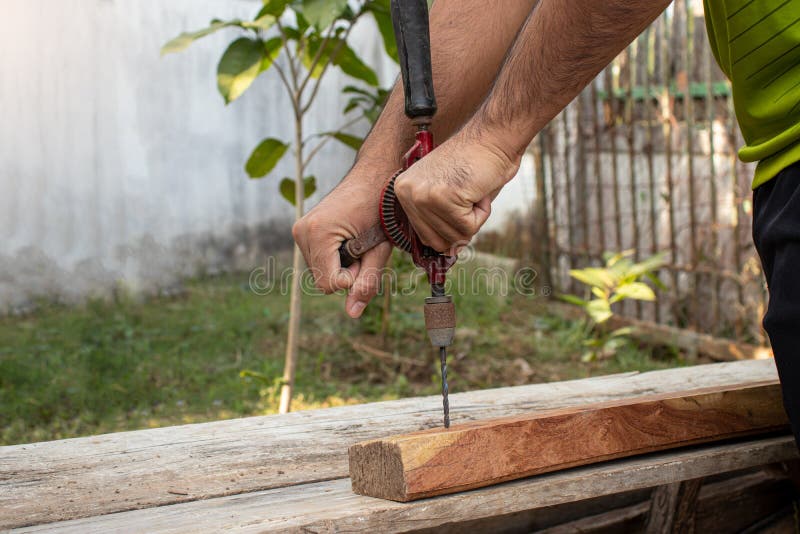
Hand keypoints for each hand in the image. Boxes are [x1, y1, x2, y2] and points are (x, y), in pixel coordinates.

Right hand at [293, 161, 392, 317]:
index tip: (366, 255)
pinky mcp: (302, 229)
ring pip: (319, 272)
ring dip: (340, 265)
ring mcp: (300, 229)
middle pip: (322, 280)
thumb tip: (353, 314)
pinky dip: (334, 258)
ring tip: (357, 241)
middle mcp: (302, 231)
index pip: (328, 284)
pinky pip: (317, 260)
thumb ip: (366, 282)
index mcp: (318, 233)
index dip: (352, 278)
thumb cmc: (382, 208)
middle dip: (346, 272)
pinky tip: (348, 238)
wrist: (374, 175)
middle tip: (365, 246)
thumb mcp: (380, 249)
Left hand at [393, 133, 519, 252]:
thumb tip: (446, 254)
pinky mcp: (443, 197)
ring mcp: (423, 195)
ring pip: (455, 236)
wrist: (493, 137)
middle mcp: (408, 193)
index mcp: (403, 191)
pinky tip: (478, 189)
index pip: (424, 236)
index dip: (449, 227)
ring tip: (472, 189)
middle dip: (462, 224)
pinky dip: (482, 212)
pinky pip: (469, 227)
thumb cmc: (475, 164)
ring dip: (474, 217)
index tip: (459, 203)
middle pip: (438, 241)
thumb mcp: (446, 194)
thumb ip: (441, 224)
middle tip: (468, 196)